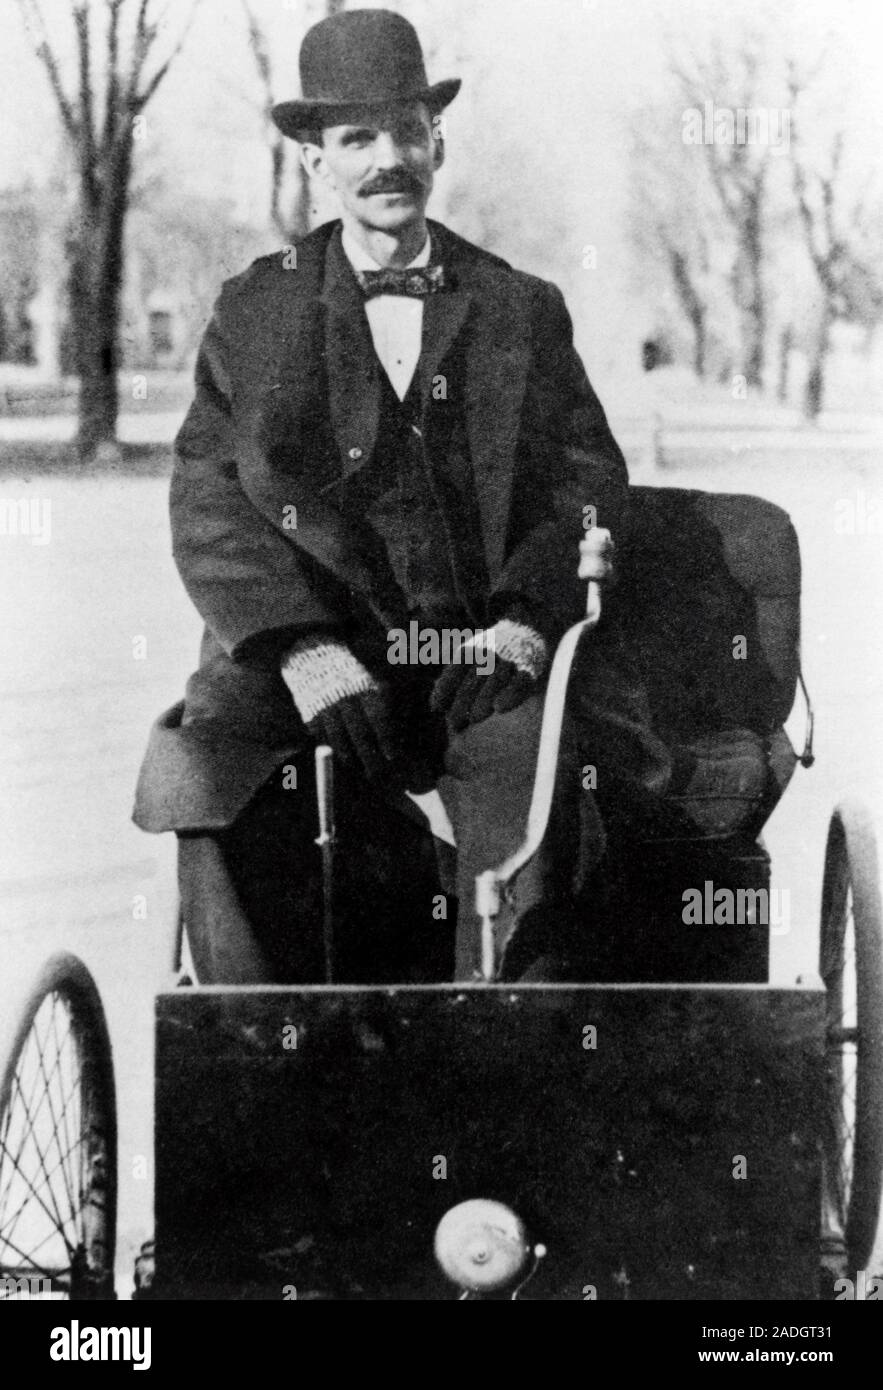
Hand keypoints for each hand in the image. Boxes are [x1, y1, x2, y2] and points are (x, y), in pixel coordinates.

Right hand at [281, 638, 402, 782]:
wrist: (315, 658)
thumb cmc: (352, 676)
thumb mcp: (371, 681)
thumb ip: (384, 704)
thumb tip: (397, 733)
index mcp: (365, 689)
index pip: (379, 719)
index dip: (386, 739)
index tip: (391, 756)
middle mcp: (346, 699)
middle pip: (360, 734)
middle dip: (370, 757)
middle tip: (377, 773)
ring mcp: (327, 708)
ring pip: (340, 740)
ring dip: (349, 757)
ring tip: (356, 766)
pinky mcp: (311, 715)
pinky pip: (322, 739)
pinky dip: (331, 749)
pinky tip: (339, 756)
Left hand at [430, 619, 547, 731]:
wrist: (526, 628)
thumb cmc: (490, 650)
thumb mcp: (469, 652)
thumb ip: (454, 674)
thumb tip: (436, 705)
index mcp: (471, 650)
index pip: (454, 671)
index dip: (444, 689)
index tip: (436, 707)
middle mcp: (489, 653)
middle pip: (473, 680)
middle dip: (461, 702)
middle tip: (454, 722)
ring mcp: (509, 661)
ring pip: (495, 682)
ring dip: (483, 700)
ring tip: (473, 718)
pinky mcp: (528, 669)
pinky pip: (519, 683)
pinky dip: (510, 695)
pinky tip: (500, 708)